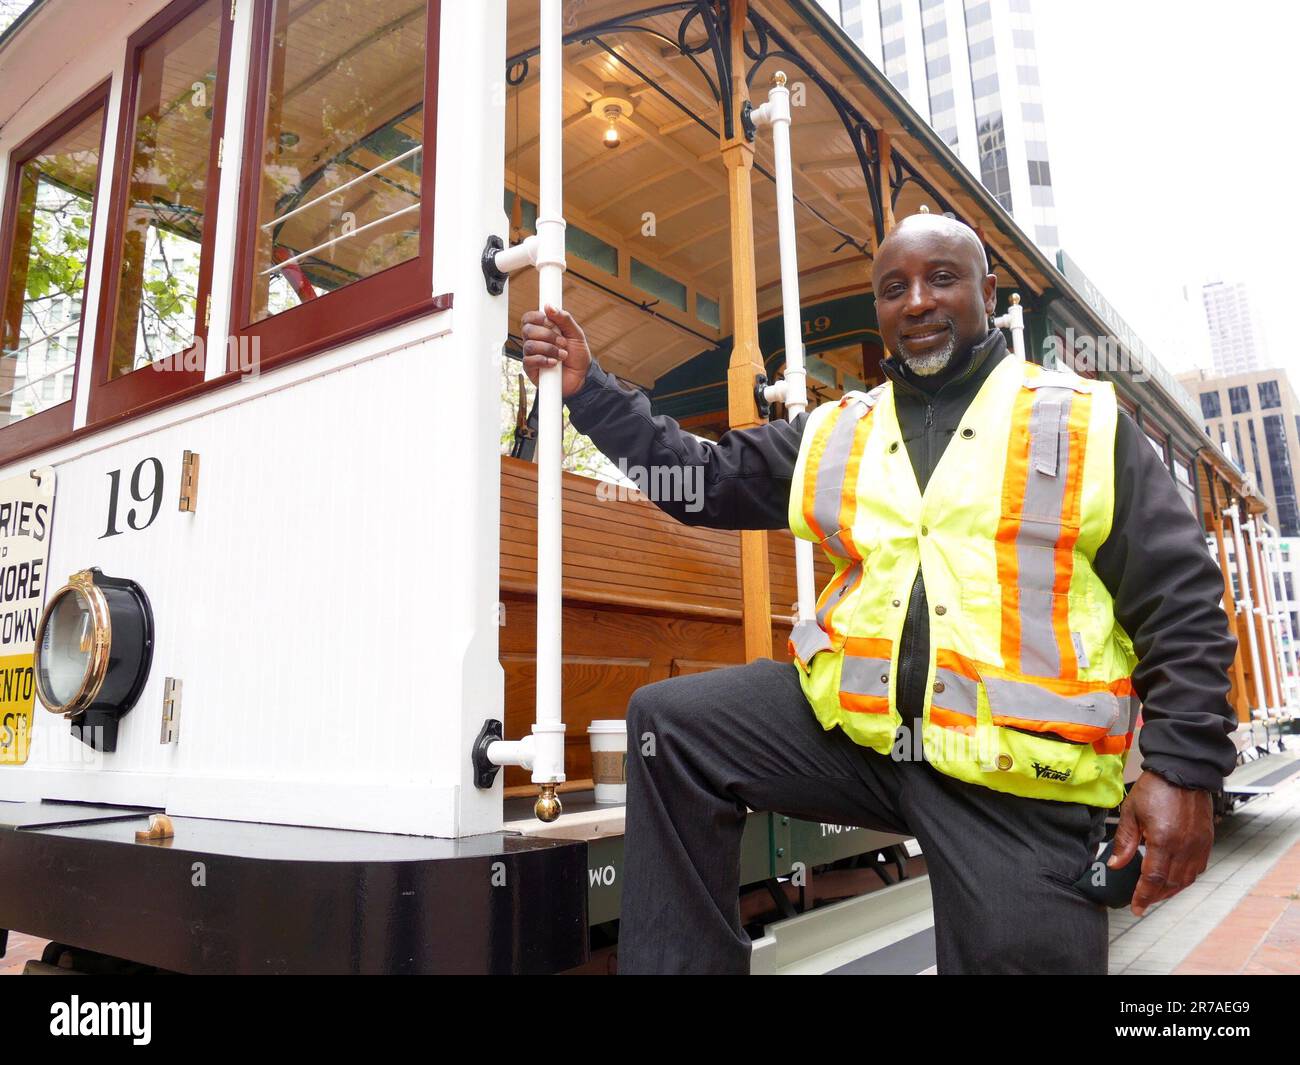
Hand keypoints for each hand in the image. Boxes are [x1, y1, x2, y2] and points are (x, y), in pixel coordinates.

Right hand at [520, 304, 592, 398]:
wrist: (582, 377)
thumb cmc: (578, 356)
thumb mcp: (576, 334)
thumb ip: (564, 319)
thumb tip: (549, 306)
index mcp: (542, 330)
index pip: (529, 318)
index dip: (538, 318)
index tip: (552, 324)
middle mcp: (534, 341)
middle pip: (528, 330)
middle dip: (548, 335)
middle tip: (562, 342)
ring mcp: (531, 355)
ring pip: (529, 346)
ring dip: (549, 349)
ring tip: (562, 355)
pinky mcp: (531, 369)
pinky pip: (529, 361)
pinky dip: (544, 360)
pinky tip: (554, 363)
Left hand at [1109, 770, 1213, 916]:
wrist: (1182, 770)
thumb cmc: (1156, 787)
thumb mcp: (1131, 812)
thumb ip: (1125, 841)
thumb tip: (1116, 864)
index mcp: (1163, 840)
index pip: (1152, 878)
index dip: (1143, 896)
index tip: (1136, 907)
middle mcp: (1184, 847)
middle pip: (1170, 883)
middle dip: (1155, 896)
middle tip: (1142, 900)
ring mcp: (1198, 845)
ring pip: (1187, 879)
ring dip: (1171, 890)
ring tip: (1156, 892)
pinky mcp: (1206, 841)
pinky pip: (1198, 868)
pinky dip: (1186, 878)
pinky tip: (1175, 878)